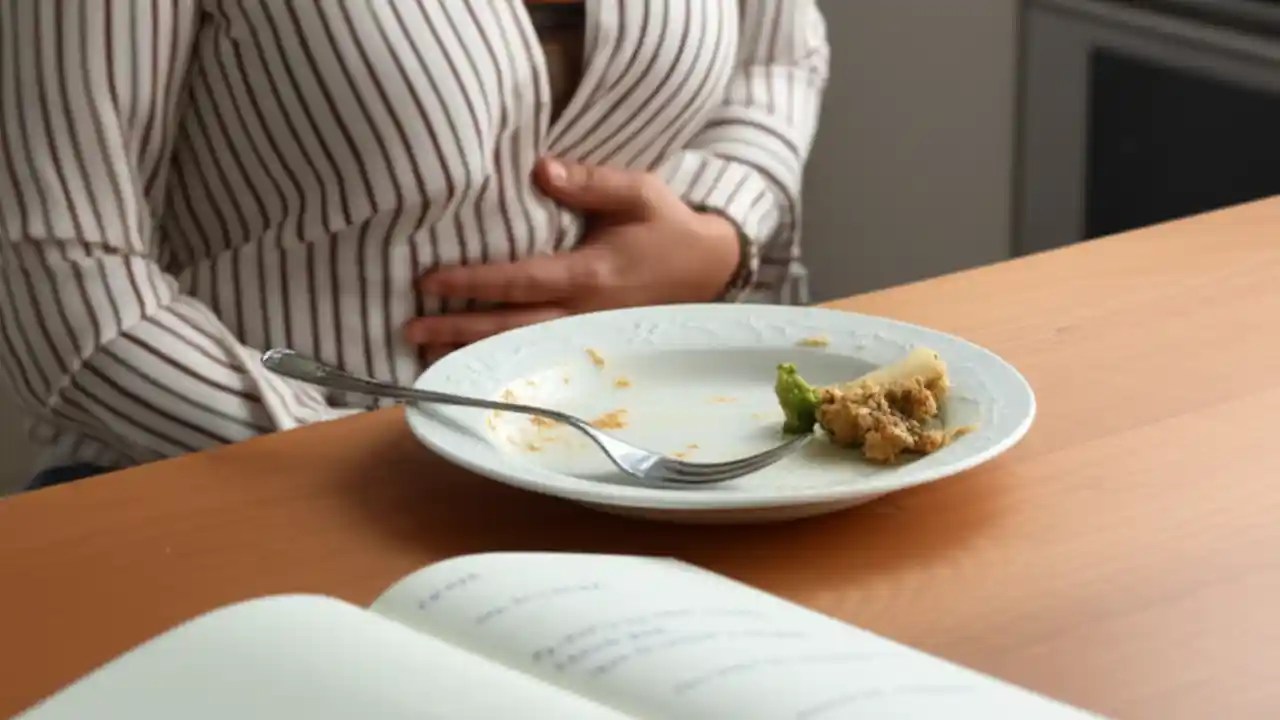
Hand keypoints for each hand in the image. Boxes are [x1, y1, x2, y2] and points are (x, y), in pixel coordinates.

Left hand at [406, 157, 741, 355]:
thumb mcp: (637, 191)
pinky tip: (469, 361)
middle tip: (409, 328)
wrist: (708, 267)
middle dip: (458, 329)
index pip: (520, 280)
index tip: (431, 282)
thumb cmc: (667, 225)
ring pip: (520, 348)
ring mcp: (587, 333)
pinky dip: (500, 358)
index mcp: (590, 274)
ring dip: (471, 350)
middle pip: (510, 325)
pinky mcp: (590, 342)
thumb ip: (589, 181)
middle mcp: (584, 311)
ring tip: (425, 352)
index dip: (474, 283)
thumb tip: (540, 168)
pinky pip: (538, 353)